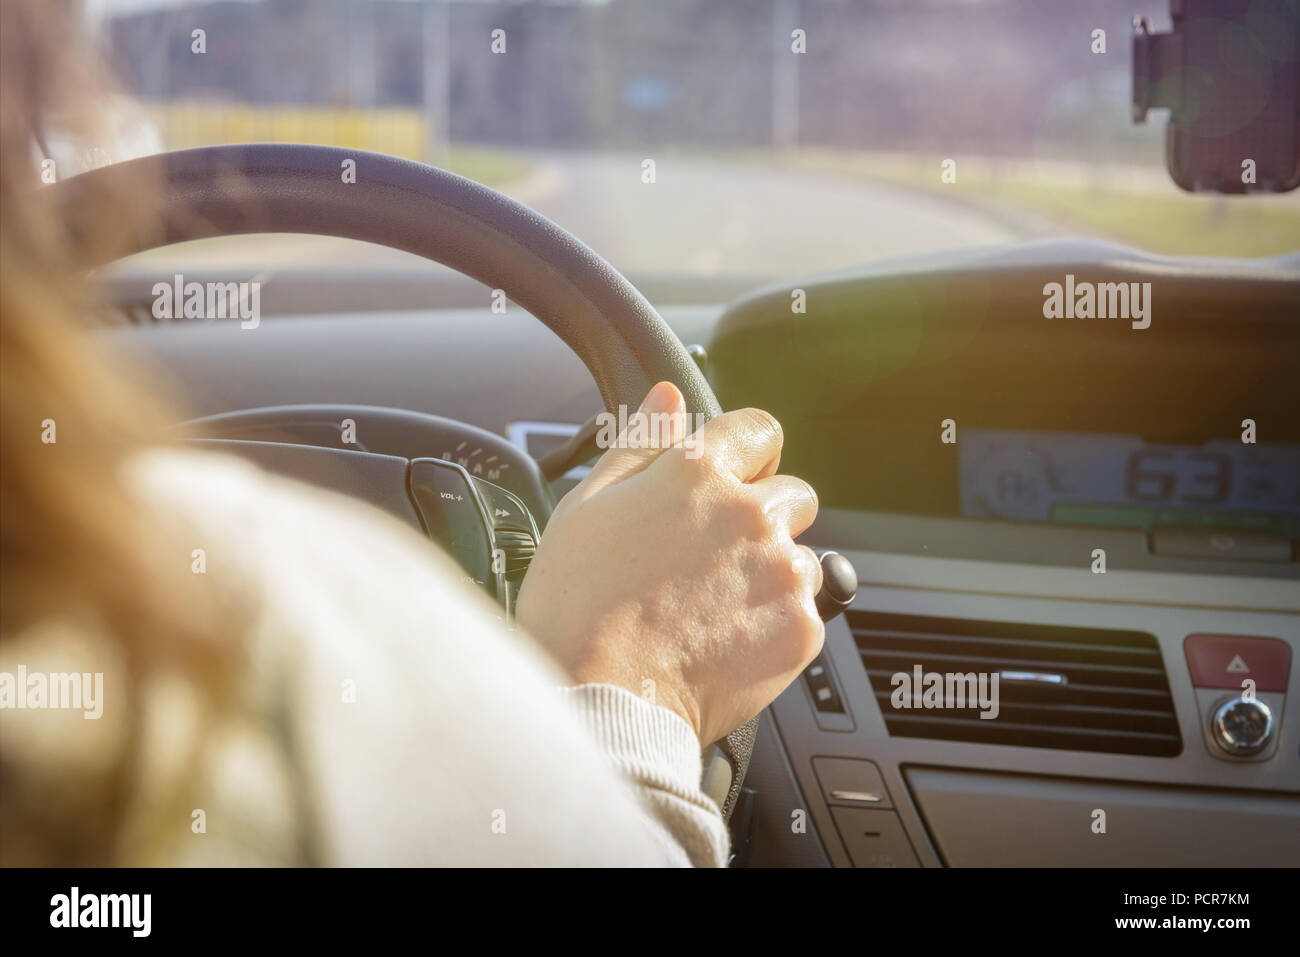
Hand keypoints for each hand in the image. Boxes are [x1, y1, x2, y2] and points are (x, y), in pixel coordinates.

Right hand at [516, 381, 823, 745]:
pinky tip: (725, 639)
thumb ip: (639, 444)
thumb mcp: (588, 507)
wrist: (600, 700)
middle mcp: (751, 513)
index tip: (727, 481)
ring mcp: (783, 571)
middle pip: (791, 493)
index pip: (758, 430)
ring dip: (770, 572)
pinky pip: (806, 610)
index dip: (741, 456)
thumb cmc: (578, 607)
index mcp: (699, 472)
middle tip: (710, 558)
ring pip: (801, 555)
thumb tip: (668, 396)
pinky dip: (775, 622)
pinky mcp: (802, 627)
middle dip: (761, 516)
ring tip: (712, 607)